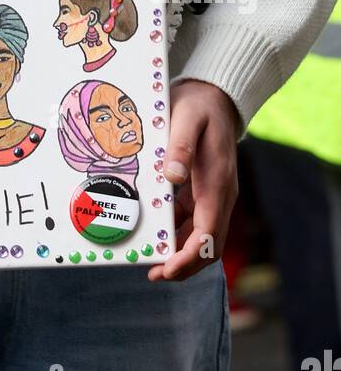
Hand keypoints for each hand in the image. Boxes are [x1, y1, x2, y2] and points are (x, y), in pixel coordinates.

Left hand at [147, 79, 238, 283]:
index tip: (168, 269)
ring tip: (151, 260)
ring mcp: (212, 194)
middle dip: (183, 264)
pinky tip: (155, 231)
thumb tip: (171, 176)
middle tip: (154, 273)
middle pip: (207, 244)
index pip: (209, 234)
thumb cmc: (199, 106)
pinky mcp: (202, 190)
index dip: (190, 257)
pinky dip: (175, 231)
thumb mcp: (186, 118)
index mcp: (217, 184)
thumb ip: (180, 146)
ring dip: (178, 251)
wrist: (215, 97)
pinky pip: (191, 219)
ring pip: (199, 235)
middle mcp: (219, 195)